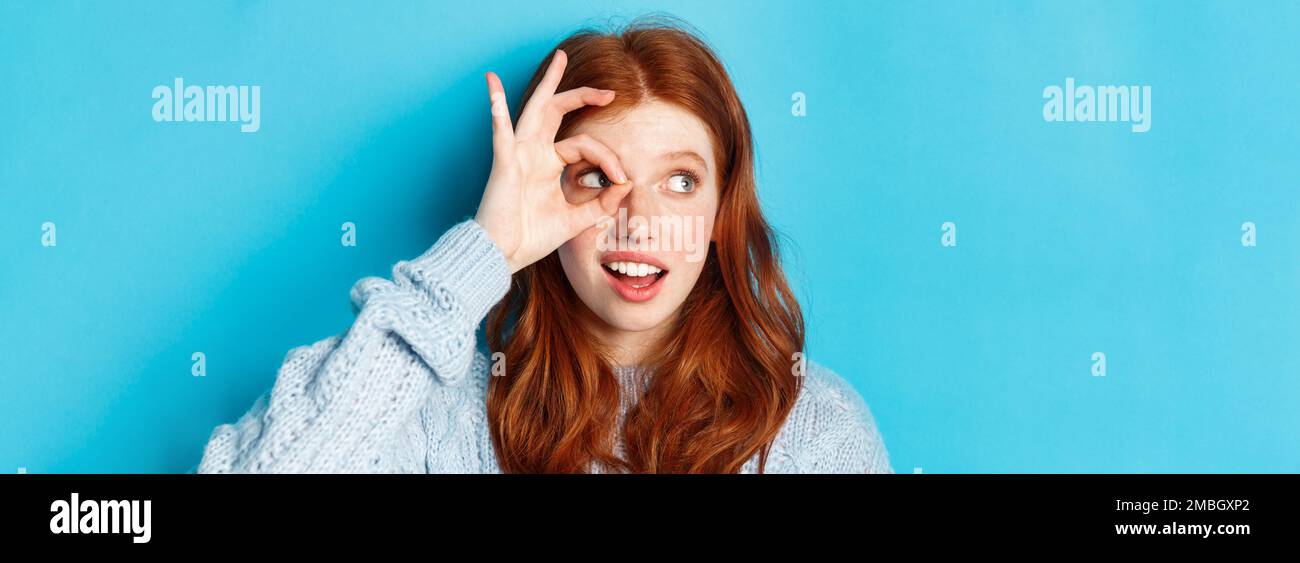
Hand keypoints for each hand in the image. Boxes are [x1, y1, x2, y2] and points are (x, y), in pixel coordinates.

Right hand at [474, 49, 632, 273]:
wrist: (502, 255)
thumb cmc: (532, 237)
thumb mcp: (577, 219)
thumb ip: (603, 203)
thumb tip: (628, 183)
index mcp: (548, 164)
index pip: (584, 145)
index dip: (608, 158)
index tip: (623, 177)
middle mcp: (534, 153)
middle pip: (557, 113)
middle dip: (581, 96)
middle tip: (608, 92)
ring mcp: (518, 154)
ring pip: (535, 110)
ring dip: (548, 84)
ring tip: (559, 58)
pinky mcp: (504, 163)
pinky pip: (500, 132)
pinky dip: (496, 109)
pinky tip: (492, 85)